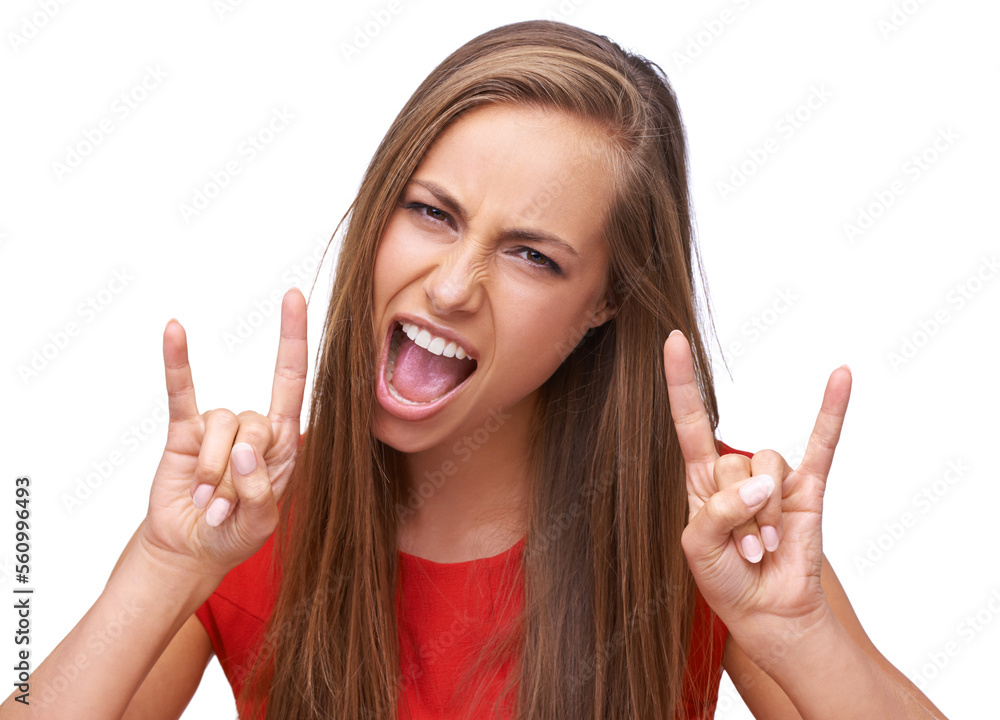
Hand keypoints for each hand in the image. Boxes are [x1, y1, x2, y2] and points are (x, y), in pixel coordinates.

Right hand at [135, 289, 307, 579]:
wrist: (190, 548)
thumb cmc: (234, 534)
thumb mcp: (258, 524)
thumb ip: (259, 493)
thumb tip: (246, 451)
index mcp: (283, 443)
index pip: (292, 382)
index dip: (293, 340)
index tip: (294, 296)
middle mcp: (254, 428)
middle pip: (254, 422)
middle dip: (238, 473)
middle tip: (225, 508)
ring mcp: (217, 428)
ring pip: (219, 427)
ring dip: (211, 473)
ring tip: (206, 502)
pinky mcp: (183, 432)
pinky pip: (181, 392)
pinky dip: (177, 363)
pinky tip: (175, 330)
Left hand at [663, 329, 850, 636]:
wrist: (767, 611)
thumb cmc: (725, 579)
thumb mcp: (698, 547)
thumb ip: (718, 512)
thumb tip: (762, 485)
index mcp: (702, 480)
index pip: (690, 421)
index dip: (679, 382)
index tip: (671, 341)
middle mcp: (737, 472)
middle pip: (732, 461)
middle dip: (736, 512)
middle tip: (742, 549)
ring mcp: (774, 478)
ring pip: (767, 468)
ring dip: (764, 516)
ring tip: (764, 546)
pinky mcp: (808, 489)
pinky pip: (822, 444)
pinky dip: (831, 412)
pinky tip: (840, 378)